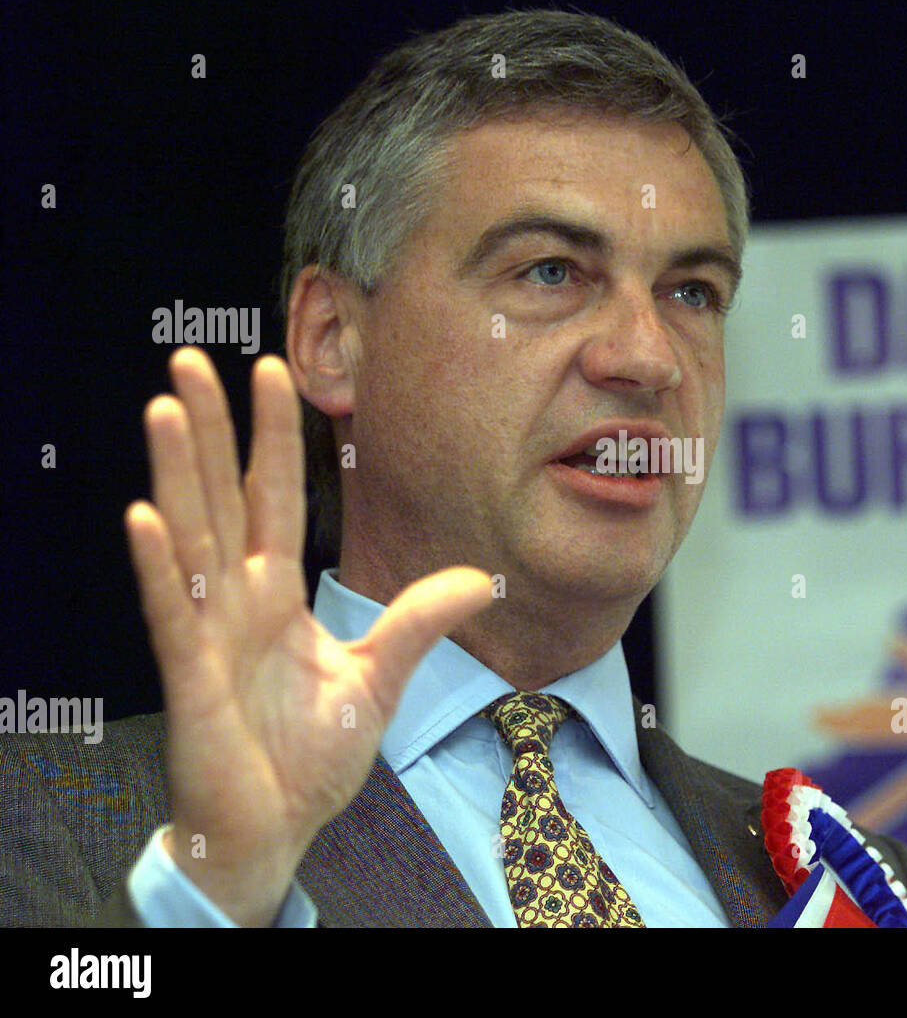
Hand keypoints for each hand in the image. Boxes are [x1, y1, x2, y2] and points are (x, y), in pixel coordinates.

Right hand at [124, 347, 492, 924]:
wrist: (276, 825)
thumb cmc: (312, 755)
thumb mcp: (378, 677)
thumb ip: (419, 620)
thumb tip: (482, 577)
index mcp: (278, 595)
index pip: (275, 497)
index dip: (273, 436)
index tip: (271, 370)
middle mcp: (238, 601)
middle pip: (222, 496)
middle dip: (208, 429)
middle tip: (191, 358)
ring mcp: (209, 633)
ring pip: (191, 536)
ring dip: (177, 472)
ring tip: (166, 407)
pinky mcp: (191, 677)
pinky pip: (173, 612)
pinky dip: (159, 566)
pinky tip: (146, 516)